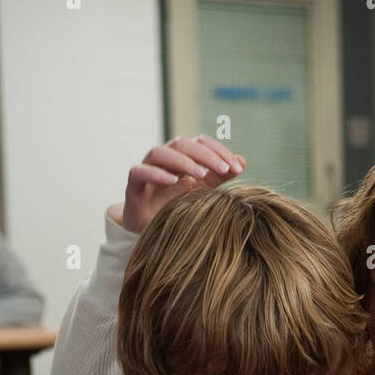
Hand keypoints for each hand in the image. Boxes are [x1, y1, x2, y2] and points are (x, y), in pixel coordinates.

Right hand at [119, 137, 245, 234]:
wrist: (152, 231)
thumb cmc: (176, 207)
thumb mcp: (203, 192)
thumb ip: (220, 177)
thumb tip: (242, 161)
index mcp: (182, 157)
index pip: (200, 142)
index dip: (219, 150)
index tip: (237, 167)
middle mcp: (163, 159)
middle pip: (181, 143)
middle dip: (204, 154)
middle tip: (223, 169)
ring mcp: (147, 170)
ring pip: (159, 152)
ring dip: (182, 160)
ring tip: (200, 175)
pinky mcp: (133, 186)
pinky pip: (139, 172)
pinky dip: (156, 173)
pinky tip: (174, 181)